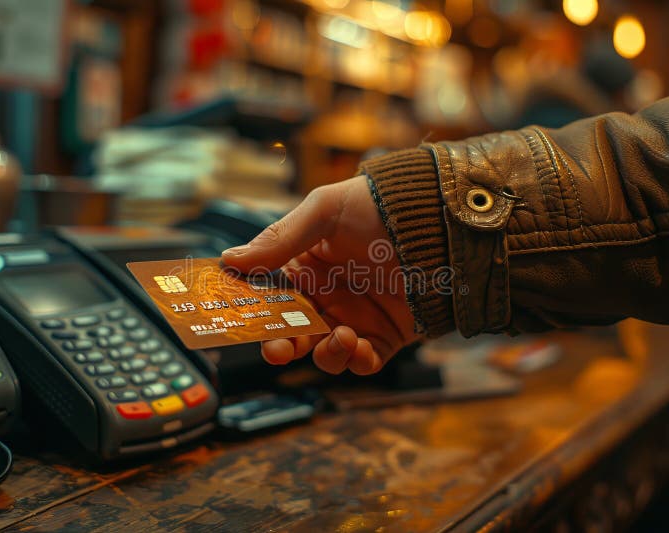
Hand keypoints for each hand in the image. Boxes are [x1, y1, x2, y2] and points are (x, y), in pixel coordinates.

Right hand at [221, 176, 419, 374]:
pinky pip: (362, 362)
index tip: (238, 322)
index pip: (268, 298)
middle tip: (279, 349)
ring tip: (341, 336)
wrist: (438, 220)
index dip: (251, 312)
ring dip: (324, 354)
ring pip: (324, 353)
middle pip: (291, 334)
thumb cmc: (379, 205)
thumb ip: (280, 238)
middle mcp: (325, 297)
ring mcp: (354, 319)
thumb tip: (230, 261)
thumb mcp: (324, 211)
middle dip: (280, 346)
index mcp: (305, 267)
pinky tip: (358, 346)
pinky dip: (356, 362)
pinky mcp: (384, 337)